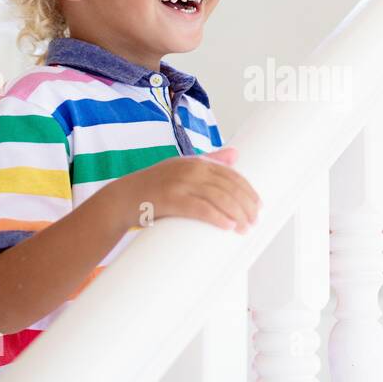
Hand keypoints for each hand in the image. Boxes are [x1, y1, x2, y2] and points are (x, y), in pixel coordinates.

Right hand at [115, 145, 260, 233]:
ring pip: (219, 197)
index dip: (248, 190)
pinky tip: (229, 226)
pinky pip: (200, 208)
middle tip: (255, 221)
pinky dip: (217, 217)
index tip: (260, 205)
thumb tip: (235, 153)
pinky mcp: (170, 199)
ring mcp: (180, 183)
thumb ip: (208, 160)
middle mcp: (190, 169)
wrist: (123, 199)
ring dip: (237, 214)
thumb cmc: (155, 187)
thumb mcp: (182, 168)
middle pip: (228, 186)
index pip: (231, 174)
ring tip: (246, 228)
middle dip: (246, 205)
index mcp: (196, 162)